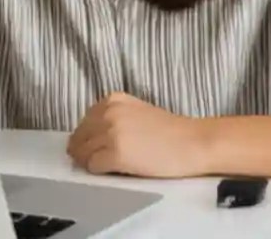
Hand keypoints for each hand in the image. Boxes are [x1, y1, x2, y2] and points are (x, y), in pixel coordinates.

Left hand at [66, 92, 211, 178]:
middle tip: (96, 161)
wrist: (192, 143)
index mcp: (112, 100)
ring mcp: (111, 133)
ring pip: (82, 153)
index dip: (86, 138)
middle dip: (83, 151)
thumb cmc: (170, 131)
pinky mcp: (116, 154)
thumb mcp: (136, 111)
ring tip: (109, 165)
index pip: (83, 122)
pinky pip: (93, 166)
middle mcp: (108, 113)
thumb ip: (112, 117)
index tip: (92, 147)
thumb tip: (90, 136)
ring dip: (90, 162)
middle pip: (78, 137)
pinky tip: (116, 170)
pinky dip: (99, 171)